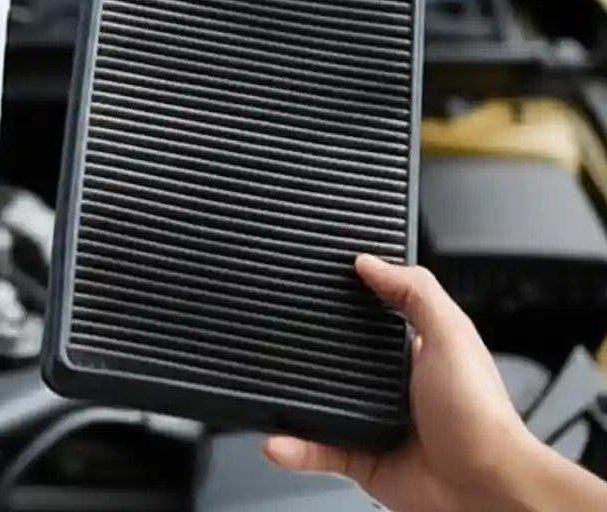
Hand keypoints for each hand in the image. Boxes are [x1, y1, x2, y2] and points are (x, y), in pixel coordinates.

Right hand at [262, 255, 538, 511]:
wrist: (484, 489)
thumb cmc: (481, 417)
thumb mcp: (451, 335)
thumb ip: (415, 293)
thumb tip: (371, 262)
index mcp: (416, 353)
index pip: (372, 319)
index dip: (346, 303)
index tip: (313, 289)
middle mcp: (392, 388)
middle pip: (337, 362)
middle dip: (307, 356)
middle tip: (279, 344)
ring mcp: (374, 424)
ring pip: (318, 407)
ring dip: (291, 405)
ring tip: (267, 393)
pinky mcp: (360, 460)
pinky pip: (316, 451)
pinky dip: (294, 449)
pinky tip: (278, 441)